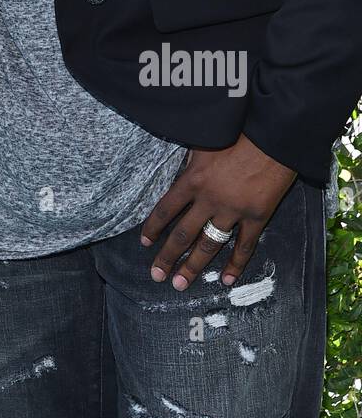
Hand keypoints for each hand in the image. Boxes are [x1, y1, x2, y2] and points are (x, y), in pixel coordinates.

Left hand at [139, 134, 296, 289]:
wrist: (272, 135)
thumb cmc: (236, 133)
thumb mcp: (204, 143)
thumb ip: (190, 164)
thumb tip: (178, 178)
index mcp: (192, 179)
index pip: (165, 209)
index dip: (153, 228)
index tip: (144, 243)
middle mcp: (209, 199)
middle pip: (182, 234)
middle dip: (168, 257)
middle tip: (157, 276)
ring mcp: (233, 210)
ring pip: (209, 244)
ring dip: (194, 267)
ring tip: (180, 284)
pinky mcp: (257, 216)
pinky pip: (244, 246)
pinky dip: (235, 264)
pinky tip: (226, 280)